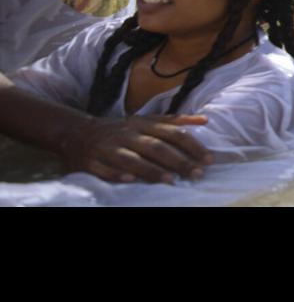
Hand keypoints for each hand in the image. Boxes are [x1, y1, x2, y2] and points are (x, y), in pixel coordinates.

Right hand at [61, 115, 212, 183]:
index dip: (192, 145)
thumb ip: (174, 121)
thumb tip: (205, 121)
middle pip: (155, 147)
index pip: (172, 132)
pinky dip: (117, 174)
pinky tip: (130, 180)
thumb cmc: (120, 130)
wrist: (76, 132)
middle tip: (197, 173)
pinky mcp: (90, 161)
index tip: (209, 159)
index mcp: (142, 125)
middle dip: (178, 160)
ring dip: (151, 169)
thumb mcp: (146, 121)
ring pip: (131, 158)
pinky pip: (104, 169)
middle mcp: (127, 134)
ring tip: (170, 180)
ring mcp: (107, 147)